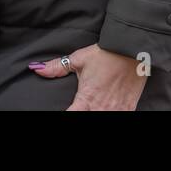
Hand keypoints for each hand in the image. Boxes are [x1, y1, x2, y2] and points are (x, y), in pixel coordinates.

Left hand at [30, 43, 148, 110]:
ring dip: (95, 114)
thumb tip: (37, 69)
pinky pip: (120, 119)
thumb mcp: (79, 59)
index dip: (65, 116)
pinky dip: (112, 115)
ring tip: (92, 108)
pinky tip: (106, 109)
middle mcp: (100, 108)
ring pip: (102, 121)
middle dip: (81, 114)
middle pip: (86, 120)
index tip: (65, 111)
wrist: (133, 49)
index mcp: (85, 99)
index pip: (70, 117)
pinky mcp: (128, 108)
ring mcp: (116, 110)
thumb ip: (57, 67)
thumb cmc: (106, 53)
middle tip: (81, 107)